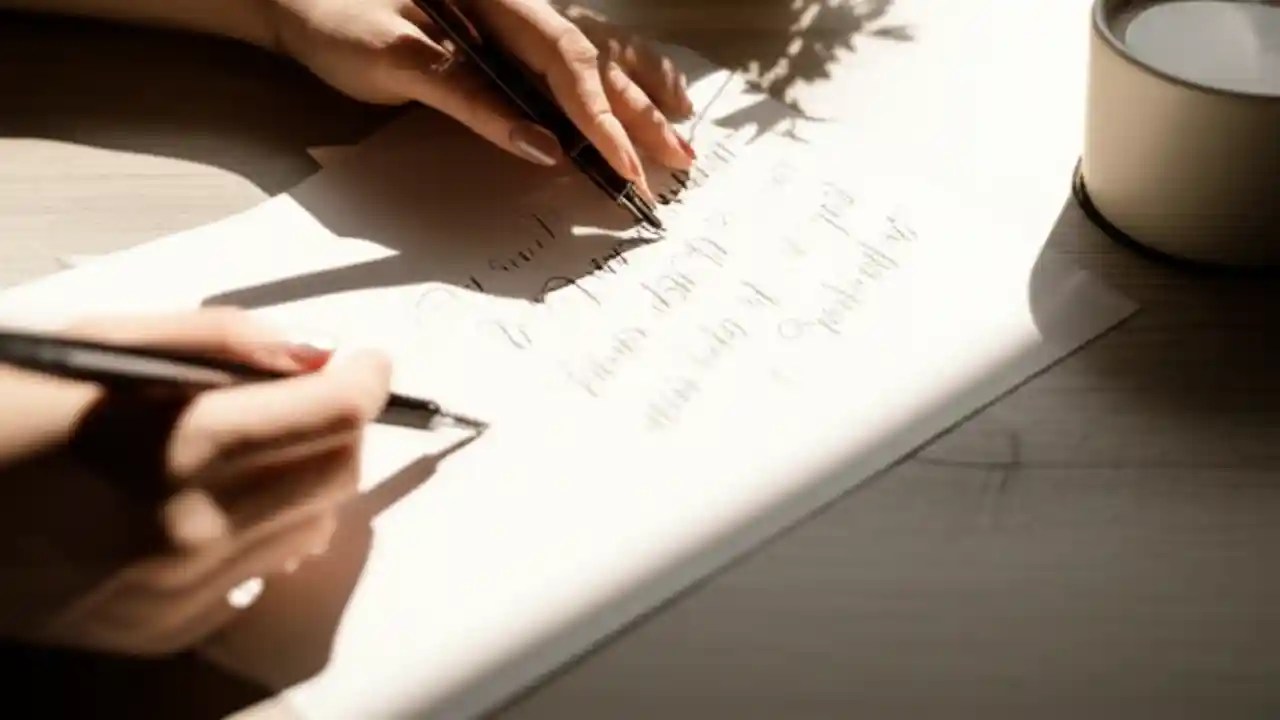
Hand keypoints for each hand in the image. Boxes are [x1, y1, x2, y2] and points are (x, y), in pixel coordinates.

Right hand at [0, 308, 390, 655]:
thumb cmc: (2, 409)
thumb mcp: (103, 344)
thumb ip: (221, 341)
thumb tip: (312, 358)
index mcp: (178, 446)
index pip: (333, 415)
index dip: (366, 379)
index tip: (367, 363)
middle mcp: (193, 530)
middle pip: (338, 472)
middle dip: (342, 426)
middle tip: (314, 398)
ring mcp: (181, 591)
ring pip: (314, 527)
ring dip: (310, 478)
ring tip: (262, 448)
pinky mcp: (165, 629)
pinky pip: (262, 574)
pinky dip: (265, 530)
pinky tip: (220, 503)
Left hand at [267, 0, 696, 199]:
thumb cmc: (335, 19)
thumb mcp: (395, 59)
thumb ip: (470, 98)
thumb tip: (541, 146)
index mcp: (495, 0)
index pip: (565, 62)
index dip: (601, 117)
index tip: (624, 165)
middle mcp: (515, 2)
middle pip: (595, 58)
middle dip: (640, 113)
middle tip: (678, 160)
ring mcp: (513, 16)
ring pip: (597, 51)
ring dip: (643, 90)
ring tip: (683, 125)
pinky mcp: (504, 33)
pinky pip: (575, 53)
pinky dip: (616, 76)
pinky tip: (640, 89)